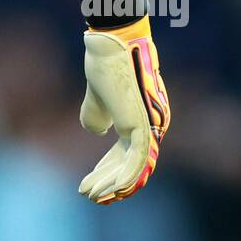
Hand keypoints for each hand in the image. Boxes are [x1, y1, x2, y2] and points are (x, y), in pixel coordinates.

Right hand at [78, 17, 169, 203]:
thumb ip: (96, 114)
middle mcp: (151, 126)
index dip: (107, 171)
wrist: (109, 44)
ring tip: (91, 195)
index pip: (126, 154)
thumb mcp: (96, 96)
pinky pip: (136, 160)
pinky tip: (108, 189)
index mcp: (140, 120)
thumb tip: (96, 130)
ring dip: (112, 184)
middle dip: (109, 183)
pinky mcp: (141, 125)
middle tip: (90, 195)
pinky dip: (123, 178)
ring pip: (134, 167)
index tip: (89, 185)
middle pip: (132, 165)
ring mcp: (148, 127)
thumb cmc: (105, 65)